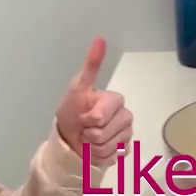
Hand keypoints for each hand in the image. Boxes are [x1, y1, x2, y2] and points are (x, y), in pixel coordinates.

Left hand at [55, 36, 132, 166]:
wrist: (69, 139)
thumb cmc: (72, 113)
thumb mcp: (77, 88)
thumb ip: (91, 66)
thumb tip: (100, 38)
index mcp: (116, 100)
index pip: (103, 115)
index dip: (89, 120)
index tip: (83, 117)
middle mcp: (125, 116)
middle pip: (107, 133)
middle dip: (90, 135)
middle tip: (85, 130)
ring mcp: (126, 135)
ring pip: (110, 147)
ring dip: (93, 147)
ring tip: (89, 140)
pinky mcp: (124, 151)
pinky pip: (113, 158)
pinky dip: (99, 157)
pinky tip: (95, 150)